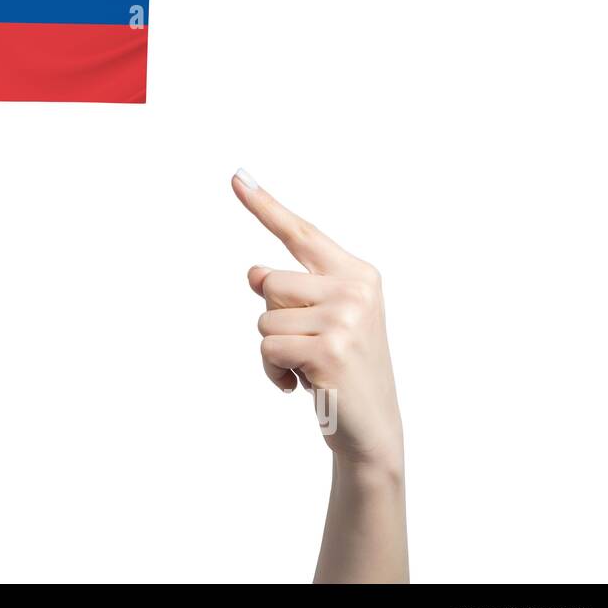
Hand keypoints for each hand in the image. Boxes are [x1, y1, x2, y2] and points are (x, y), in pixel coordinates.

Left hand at [233, 169, 401, 470]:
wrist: (372, 430)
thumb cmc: (342, 371)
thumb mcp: (325, 321)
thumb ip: (295, 290)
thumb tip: (254, 272)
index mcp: (357, 274)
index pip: (301, 233)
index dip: (264, 205)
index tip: (235, 176)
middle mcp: (355, 289)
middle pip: (267, 281)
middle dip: (274, 319)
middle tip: (307, 346)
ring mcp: (345, 318)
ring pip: (263, 319)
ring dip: (273, 351)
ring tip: (307, 368)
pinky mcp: (329, 349)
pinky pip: (267, 349)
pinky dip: (273, 373)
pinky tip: (301, 386)